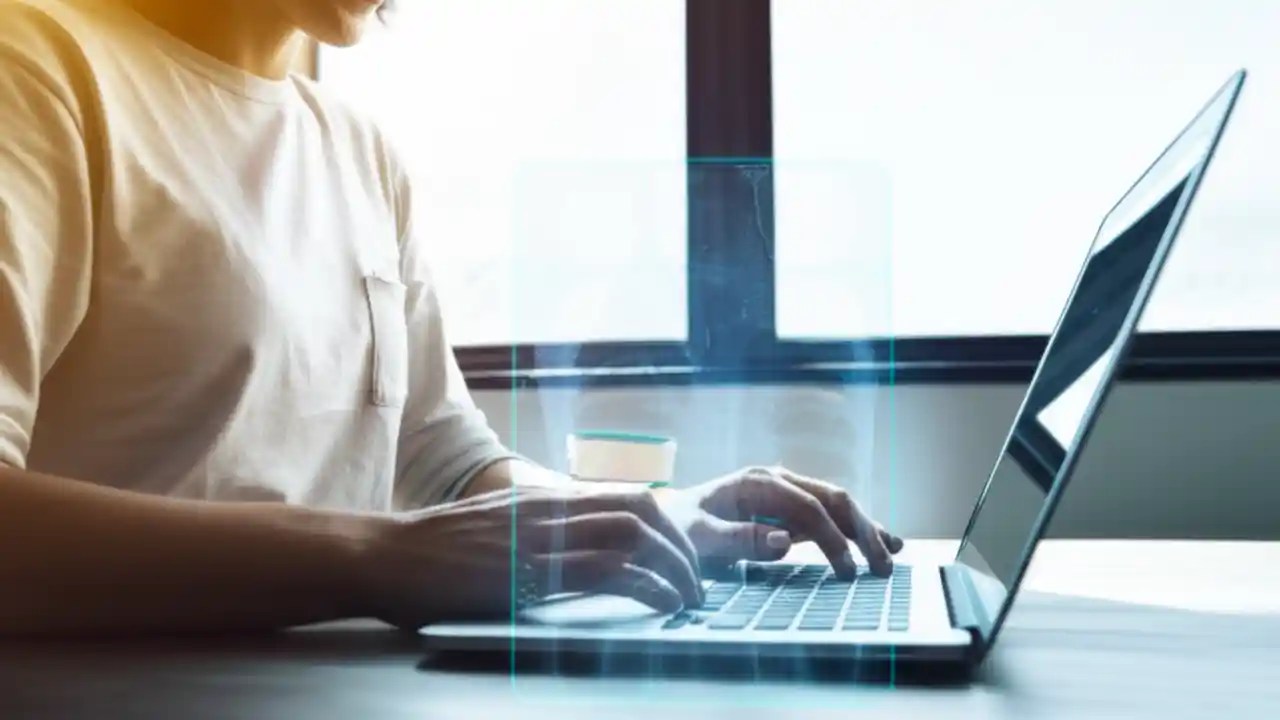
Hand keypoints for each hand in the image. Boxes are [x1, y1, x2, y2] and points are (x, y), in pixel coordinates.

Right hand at [352, 485, 701, 627]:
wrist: (384, 555)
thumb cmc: (431, 552)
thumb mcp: (495, 530)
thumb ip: (536, 533)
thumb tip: (572, 552)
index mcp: (544, 500)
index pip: (626, 496)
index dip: (666, 524)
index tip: (681, 556)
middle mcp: (549, 509)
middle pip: (641, 509)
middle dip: (681, 545)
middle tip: (695, 580)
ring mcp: (541, 536)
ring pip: (633, 534)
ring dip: (673, 567)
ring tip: (688, 597)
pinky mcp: (529, 569)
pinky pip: (605, 570)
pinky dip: (646, 584)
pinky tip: (661, 603)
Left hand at [661, 466, 903, 578]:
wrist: (665, 522)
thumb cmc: (678, 530)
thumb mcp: (698, 538)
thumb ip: (737, 539)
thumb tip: (785, 541)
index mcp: (757, 482)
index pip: (808, 507)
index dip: (832, 539)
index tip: (848, 571)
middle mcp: (777, 481)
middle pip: (832, 500)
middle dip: (861, 532)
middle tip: (882, 567)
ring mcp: (784, 493)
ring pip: (836, 505)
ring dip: (865, 528)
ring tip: (893, 552)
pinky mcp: (787, 509)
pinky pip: (827, 517)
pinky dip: (852, 530)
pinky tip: (876, 542)